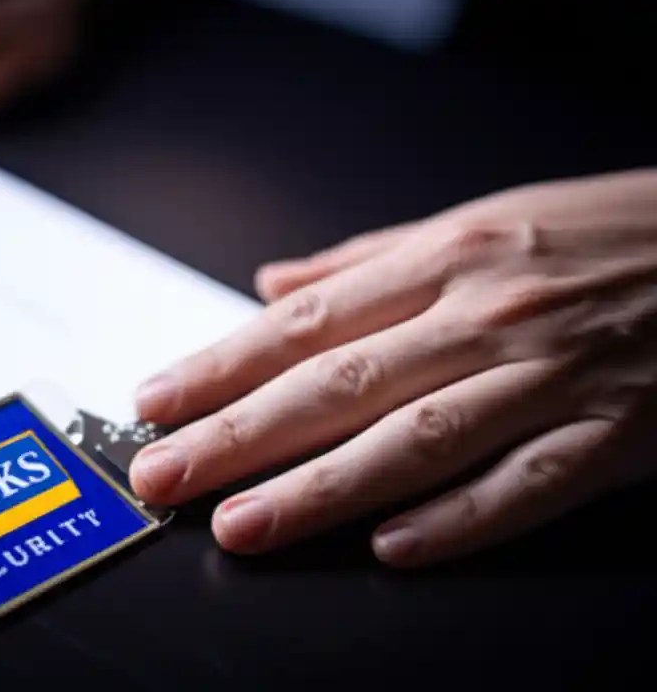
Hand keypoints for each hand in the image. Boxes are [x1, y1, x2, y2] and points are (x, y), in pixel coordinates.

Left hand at [129, 169, 656, 566]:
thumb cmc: (605, 232)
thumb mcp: (481, 221)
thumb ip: (367, 262)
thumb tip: (272, 287)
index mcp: (447, 260)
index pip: (306, 324)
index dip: (221, 366)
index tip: (157, 401)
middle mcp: (487, 316)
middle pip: (338, 385)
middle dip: (238, 435)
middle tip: (165, 473)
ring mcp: (553, 378)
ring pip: (415, 441)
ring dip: (319, 490)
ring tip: (242, 524)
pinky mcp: (617, 434)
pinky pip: (527, 486)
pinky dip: (460, 519)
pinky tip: (392, 547)